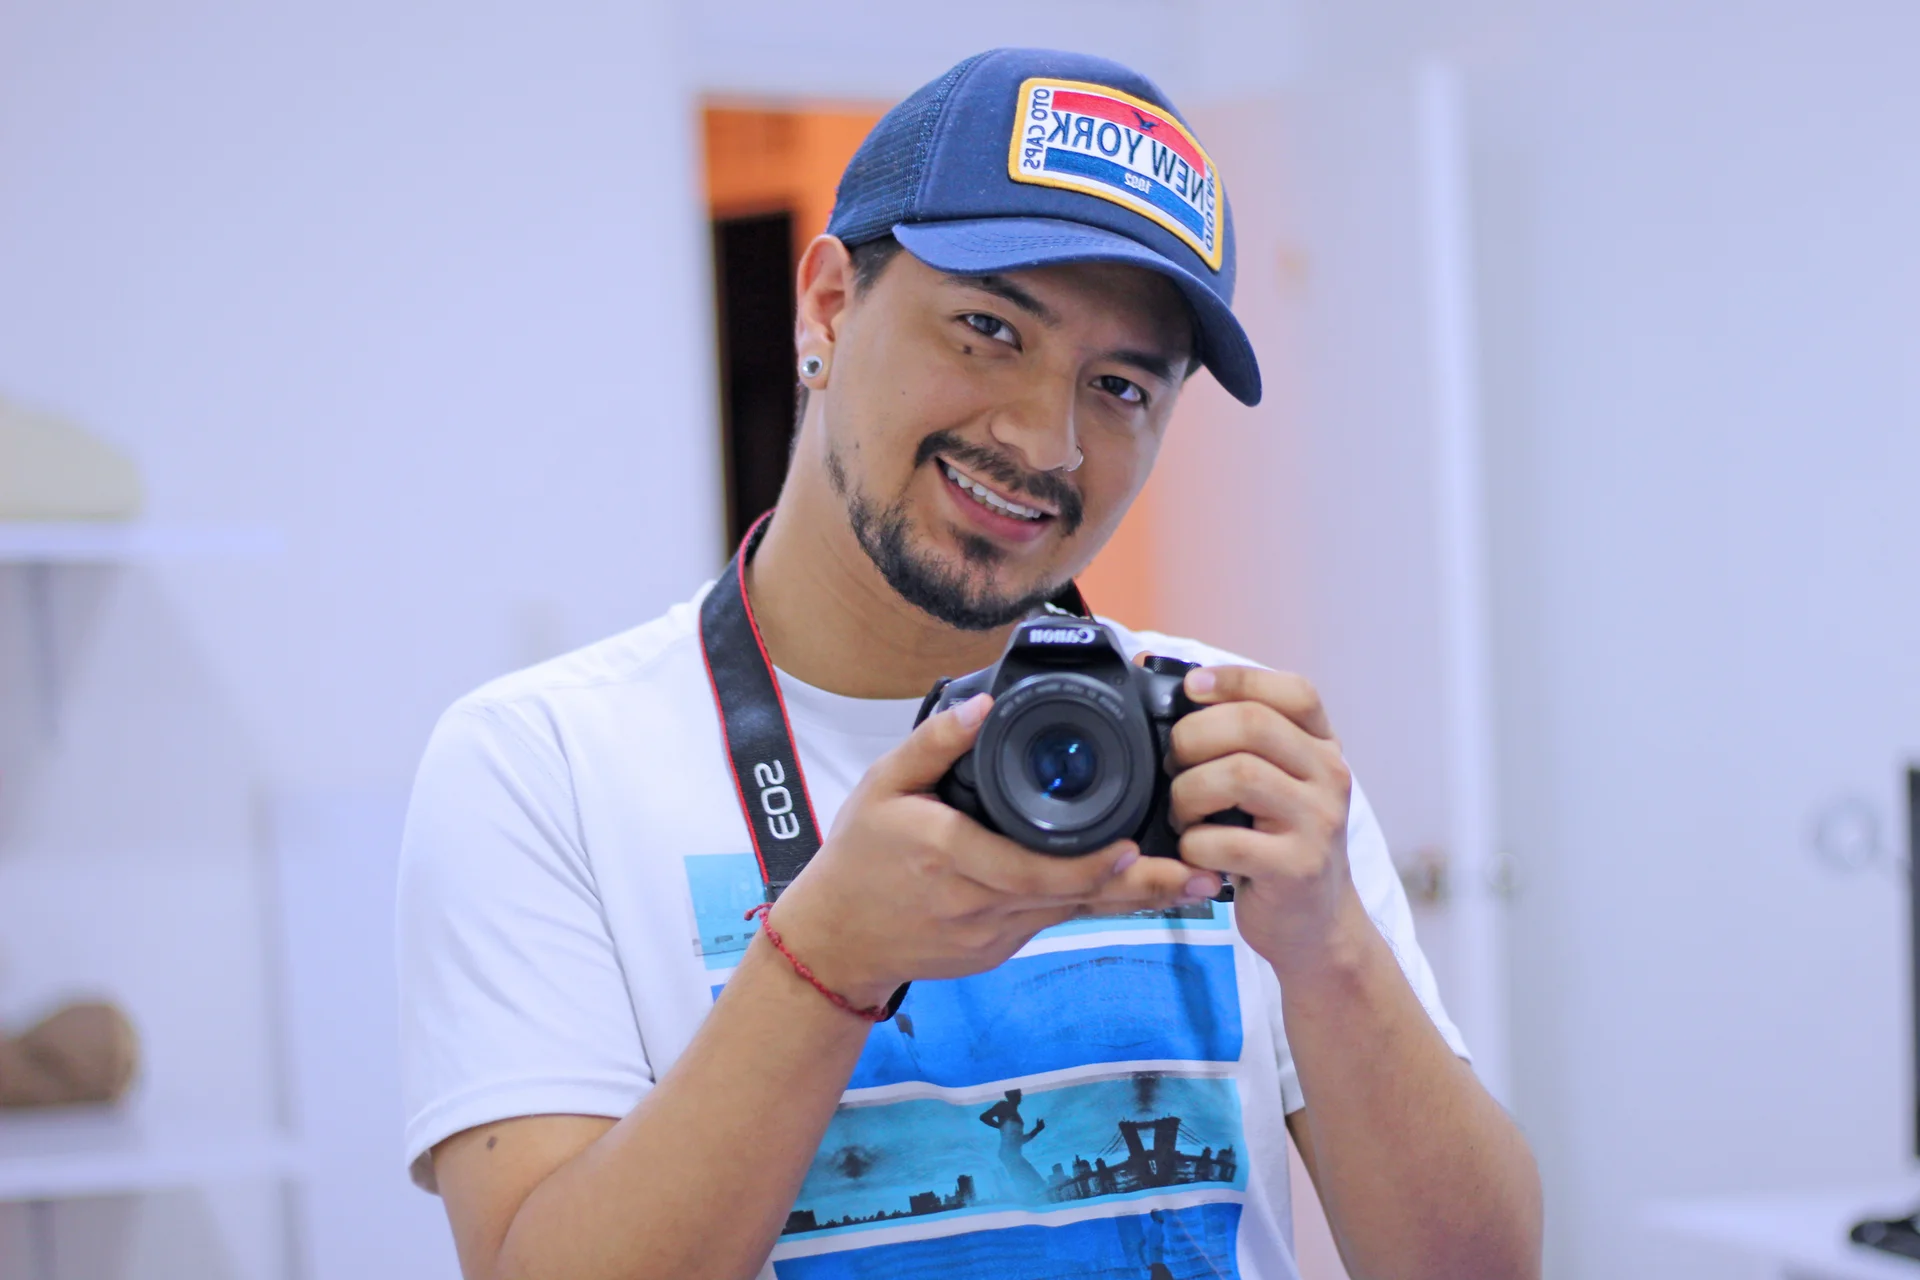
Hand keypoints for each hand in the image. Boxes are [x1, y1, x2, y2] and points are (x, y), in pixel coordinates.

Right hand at [769, 694, 1201, 1005]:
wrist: (835, 941)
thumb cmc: (858, 858)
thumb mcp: (882, 786)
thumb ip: (934, 741)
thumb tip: (981, 702)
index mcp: (949, 856)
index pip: (1030, 868)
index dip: (1088, 866)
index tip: (1133, 847)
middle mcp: (976, 902)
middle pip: (1069, 896)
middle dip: (1138, 887)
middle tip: (1197, 874)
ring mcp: (990, 933)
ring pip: (1072, 914)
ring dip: (1134, 900)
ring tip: (1192, 885)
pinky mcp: (998, 949)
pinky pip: (1054, 922)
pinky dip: (1097, 905)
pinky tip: (1141, 892)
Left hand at [1167, 665, 1362, 973]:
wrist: (1316, 925)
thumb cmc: (1277, 845)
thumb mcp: (1276, 785)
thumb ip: (1244, 741)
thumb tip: (1179, 685)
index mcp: (1323, 747)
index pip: (1294, 692)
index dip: (1238, 679)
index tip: (1191, 686)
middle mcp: (1331, 777)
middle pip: (1254, 725)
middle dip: (1193, 737)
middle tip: (1172, 764)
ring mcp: (1319, 823)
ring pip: (1238, 775)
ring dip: (1188, 791)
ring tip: (1181, 812)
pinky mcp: (1298, 868)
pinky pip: (1227, 840)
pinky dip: (1194, 843)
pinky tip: (1194, 851)